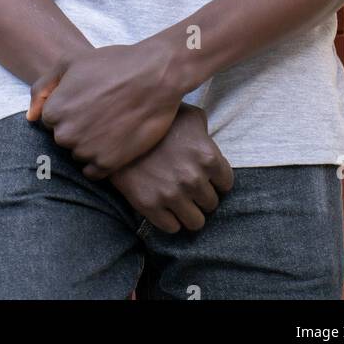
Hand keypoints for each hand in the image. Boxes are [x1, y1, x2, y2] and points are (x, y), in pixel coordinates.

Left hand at [27, 36, 185, 177]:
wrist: (154, 76)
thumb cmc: (113, 64)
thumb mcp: (70, 63)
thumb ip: (42, 88)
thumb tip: (30, 118)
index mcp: (54, 110)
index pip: (51, 121)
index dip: (70, 110)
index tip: (88, 100)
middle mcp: (66, 134)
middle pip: (64, 139)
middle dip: (78, 128)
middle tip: (101, 111)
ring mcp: (86, 150)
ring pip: (78, 155)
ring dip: (90, 145)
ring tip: (112, 123)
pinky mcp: (108, 163)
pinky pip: (93, 172)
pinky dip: (102, 160)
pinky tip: (115, 142)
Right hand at [108, 102, 233, 233]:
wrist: (118, 131)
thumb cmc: (158, 123)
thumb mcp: (188, 115)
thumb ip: (205, 130)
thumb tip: (210, 141)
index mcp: (207, 156)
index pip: (226, 183)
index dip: (216, 179)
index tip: (204, 176)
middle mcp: (193, 179)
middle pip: (211, 204)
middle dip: (201, 195)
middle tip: (188, 185)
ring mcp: (172, 195)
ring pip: (196, 222)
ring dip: (188, 212)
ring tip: (178, 199)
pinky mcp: (151, 207)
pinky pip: (172, 228)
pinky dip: (169, 219)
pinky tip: (163, 204)